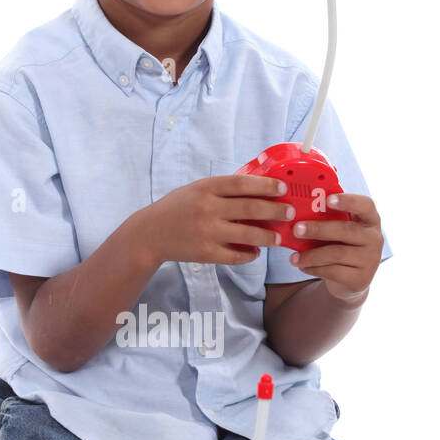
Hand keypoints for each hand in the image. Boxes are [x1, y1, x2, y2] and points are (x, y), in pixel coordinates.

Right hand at [141, 173, 294, 266]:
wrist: (150, 233)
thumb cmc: (177, 208)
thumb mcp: (196, 189)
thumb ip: (222, 189)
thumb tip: (258, 188)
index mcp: (206, 188)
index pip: (242, 183)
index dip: (266, 186)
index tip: (283, 188)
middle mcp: (207, 208)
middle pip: (251, 209)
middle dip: (275, 211)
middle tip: (289, 212)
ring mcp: (207, 232)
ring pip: (248, 235)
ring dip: (268, 237)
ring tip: (278, 237)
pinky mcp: (205, 253)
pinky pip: (235, 256)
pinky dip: (249, 255)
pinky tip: (256, 253)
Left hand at [288, 193, 382, 298]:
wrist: (350, 280)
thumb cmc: (341, 245)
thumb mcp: (339, 230)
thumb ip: (328, 219)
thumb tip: (299, 209)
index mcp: (370, 219)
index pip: (365, 205)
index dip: (348, 201)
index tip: (328, 199)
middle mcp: (374, 238)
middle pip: (346, 230)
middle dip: (319, 229)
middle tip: (297, 229)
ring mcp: (370, 260)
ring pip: (337, 254)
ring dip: (311, 255)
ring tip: (293, 257)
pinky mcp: (361, 278)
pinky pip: (334, 271)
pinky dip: (315, 268)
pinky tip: (303, 266)